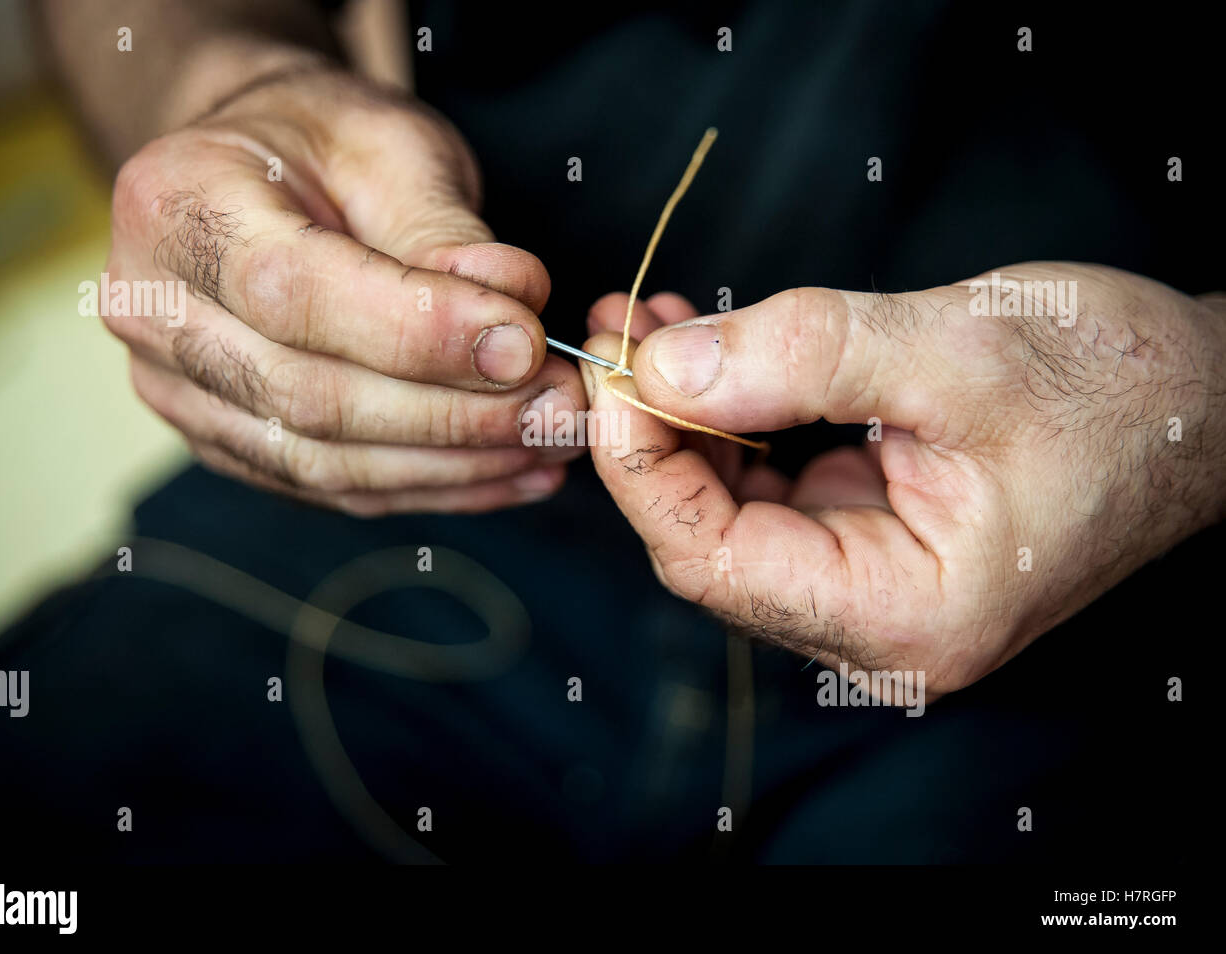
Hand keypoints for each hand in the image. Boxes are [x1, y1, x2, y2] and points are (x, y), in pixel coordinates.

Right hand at [106, 67, 584, 514]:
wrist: (257, 177)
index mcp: (176, 203)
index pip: (294, 291)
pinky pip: (330, 488)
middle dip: (452, 415)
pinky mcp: (223, 441)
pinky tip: (508, 474)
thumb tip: (514, 313)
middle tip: (560, 409)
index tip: (527, 344)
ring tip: (549, 447)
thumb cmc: (324, 143)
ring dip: (451, 466)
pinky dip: (429, 487)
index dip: (419, 332)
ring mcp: (177, 389)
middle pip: (307, 395)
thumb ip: (445, 232)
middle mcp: (151, 308)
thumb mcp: (392, 145)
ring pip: (322, 462)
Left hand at [580, 267, 1225, 693]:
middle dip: (649, 434)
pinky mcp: (873, 536)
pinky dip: (729, 420)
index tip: (611, 369)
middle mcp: (879, 623)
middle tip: (618, 329)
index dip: (642, 466)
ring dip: (681, 419)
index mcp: (907, 615)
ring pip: (729, 514)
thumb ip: (801, 357)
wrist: (1201, 395)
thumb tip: (663, 370)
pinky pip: (769, 491)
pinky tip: (706, 353)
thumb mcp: (954, 349)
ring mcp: (873, 582)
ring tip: (651, 325)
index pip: (714, 562)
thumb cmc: (1115, 384)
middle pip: (708, 544)